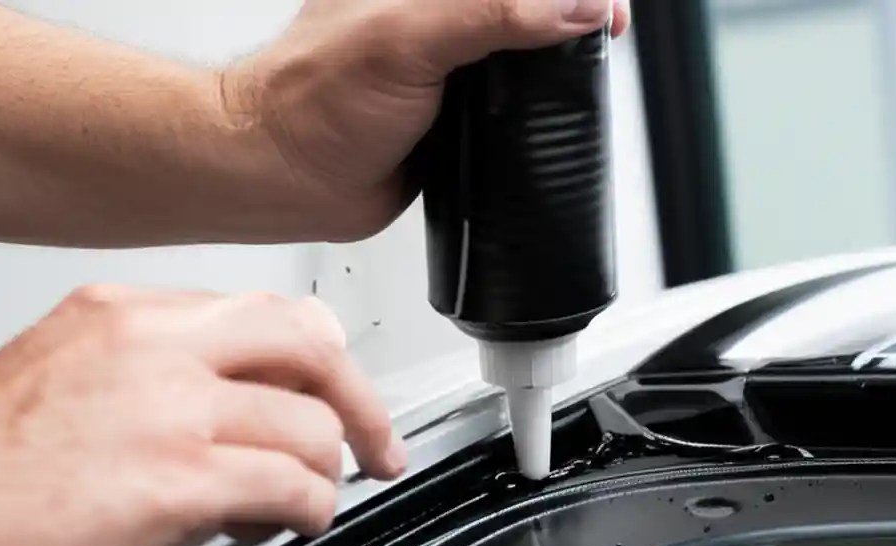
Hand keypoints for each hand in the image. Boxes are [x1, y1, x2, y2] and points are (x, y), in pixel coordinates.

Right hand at [0, 286, 404, 545]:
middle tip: (377, 441)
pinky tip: (290, 523)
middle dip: (359, 402)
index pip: (265, 312)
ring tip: (300, 500)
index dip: (319, 355)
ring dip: (322, 472)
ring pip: (310, 426)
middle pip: (308, 347)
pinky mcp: (179, 480)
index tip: (339, 387)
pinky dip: (310, 510)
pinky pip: (292, 486)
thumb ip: (160, 362)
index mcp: (128, 312)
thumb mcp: (68, 369)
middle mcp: (156, 346)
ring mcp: (171, 410)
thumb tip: (244, 383)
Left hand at [218, 0, 630, 239]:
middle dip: (570, 13)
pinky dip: (540, 107)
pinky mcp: (458, 114)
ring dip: (559, 57)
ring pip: (525, 50)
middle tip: (607, 28)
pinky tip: (559, 108)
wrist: (288, 177)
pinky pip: (513, 103)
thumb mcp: (410, 37)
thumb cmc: (314, 101)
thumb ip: (495, 13)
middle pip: (525, 8)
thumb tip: (572, 5)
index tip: (601, 7)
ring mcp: (452, 64)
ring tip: (596, 57)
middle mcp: (440, 14)